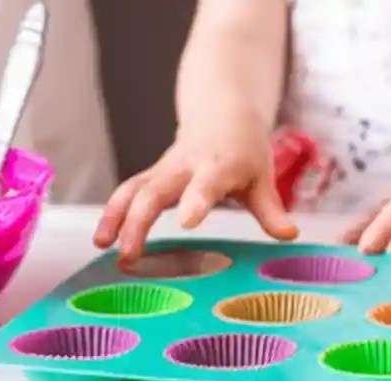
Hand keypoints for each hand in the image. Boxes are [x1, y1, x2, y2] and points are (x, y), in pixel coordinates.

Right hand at [93, 116, 297, 261]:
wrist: (222, 115)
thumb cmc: (244, 151)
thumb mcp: (263, 177)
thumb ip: (271, 209)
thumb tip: (288, 236)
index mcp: (218, 165)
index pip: (206, 183)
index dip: (197, 200)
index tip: (187, 222)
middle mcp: (185, 166)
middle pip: (155, 190)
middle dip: (138, 221)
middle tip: (128, 255)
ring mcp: (164, 170)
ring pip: (133, 189)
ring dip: (115, 216)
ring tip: (103, 245)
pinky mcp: (151, 176)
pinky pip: (128, 192)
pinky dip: (112, 213)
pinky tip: (102, 238)